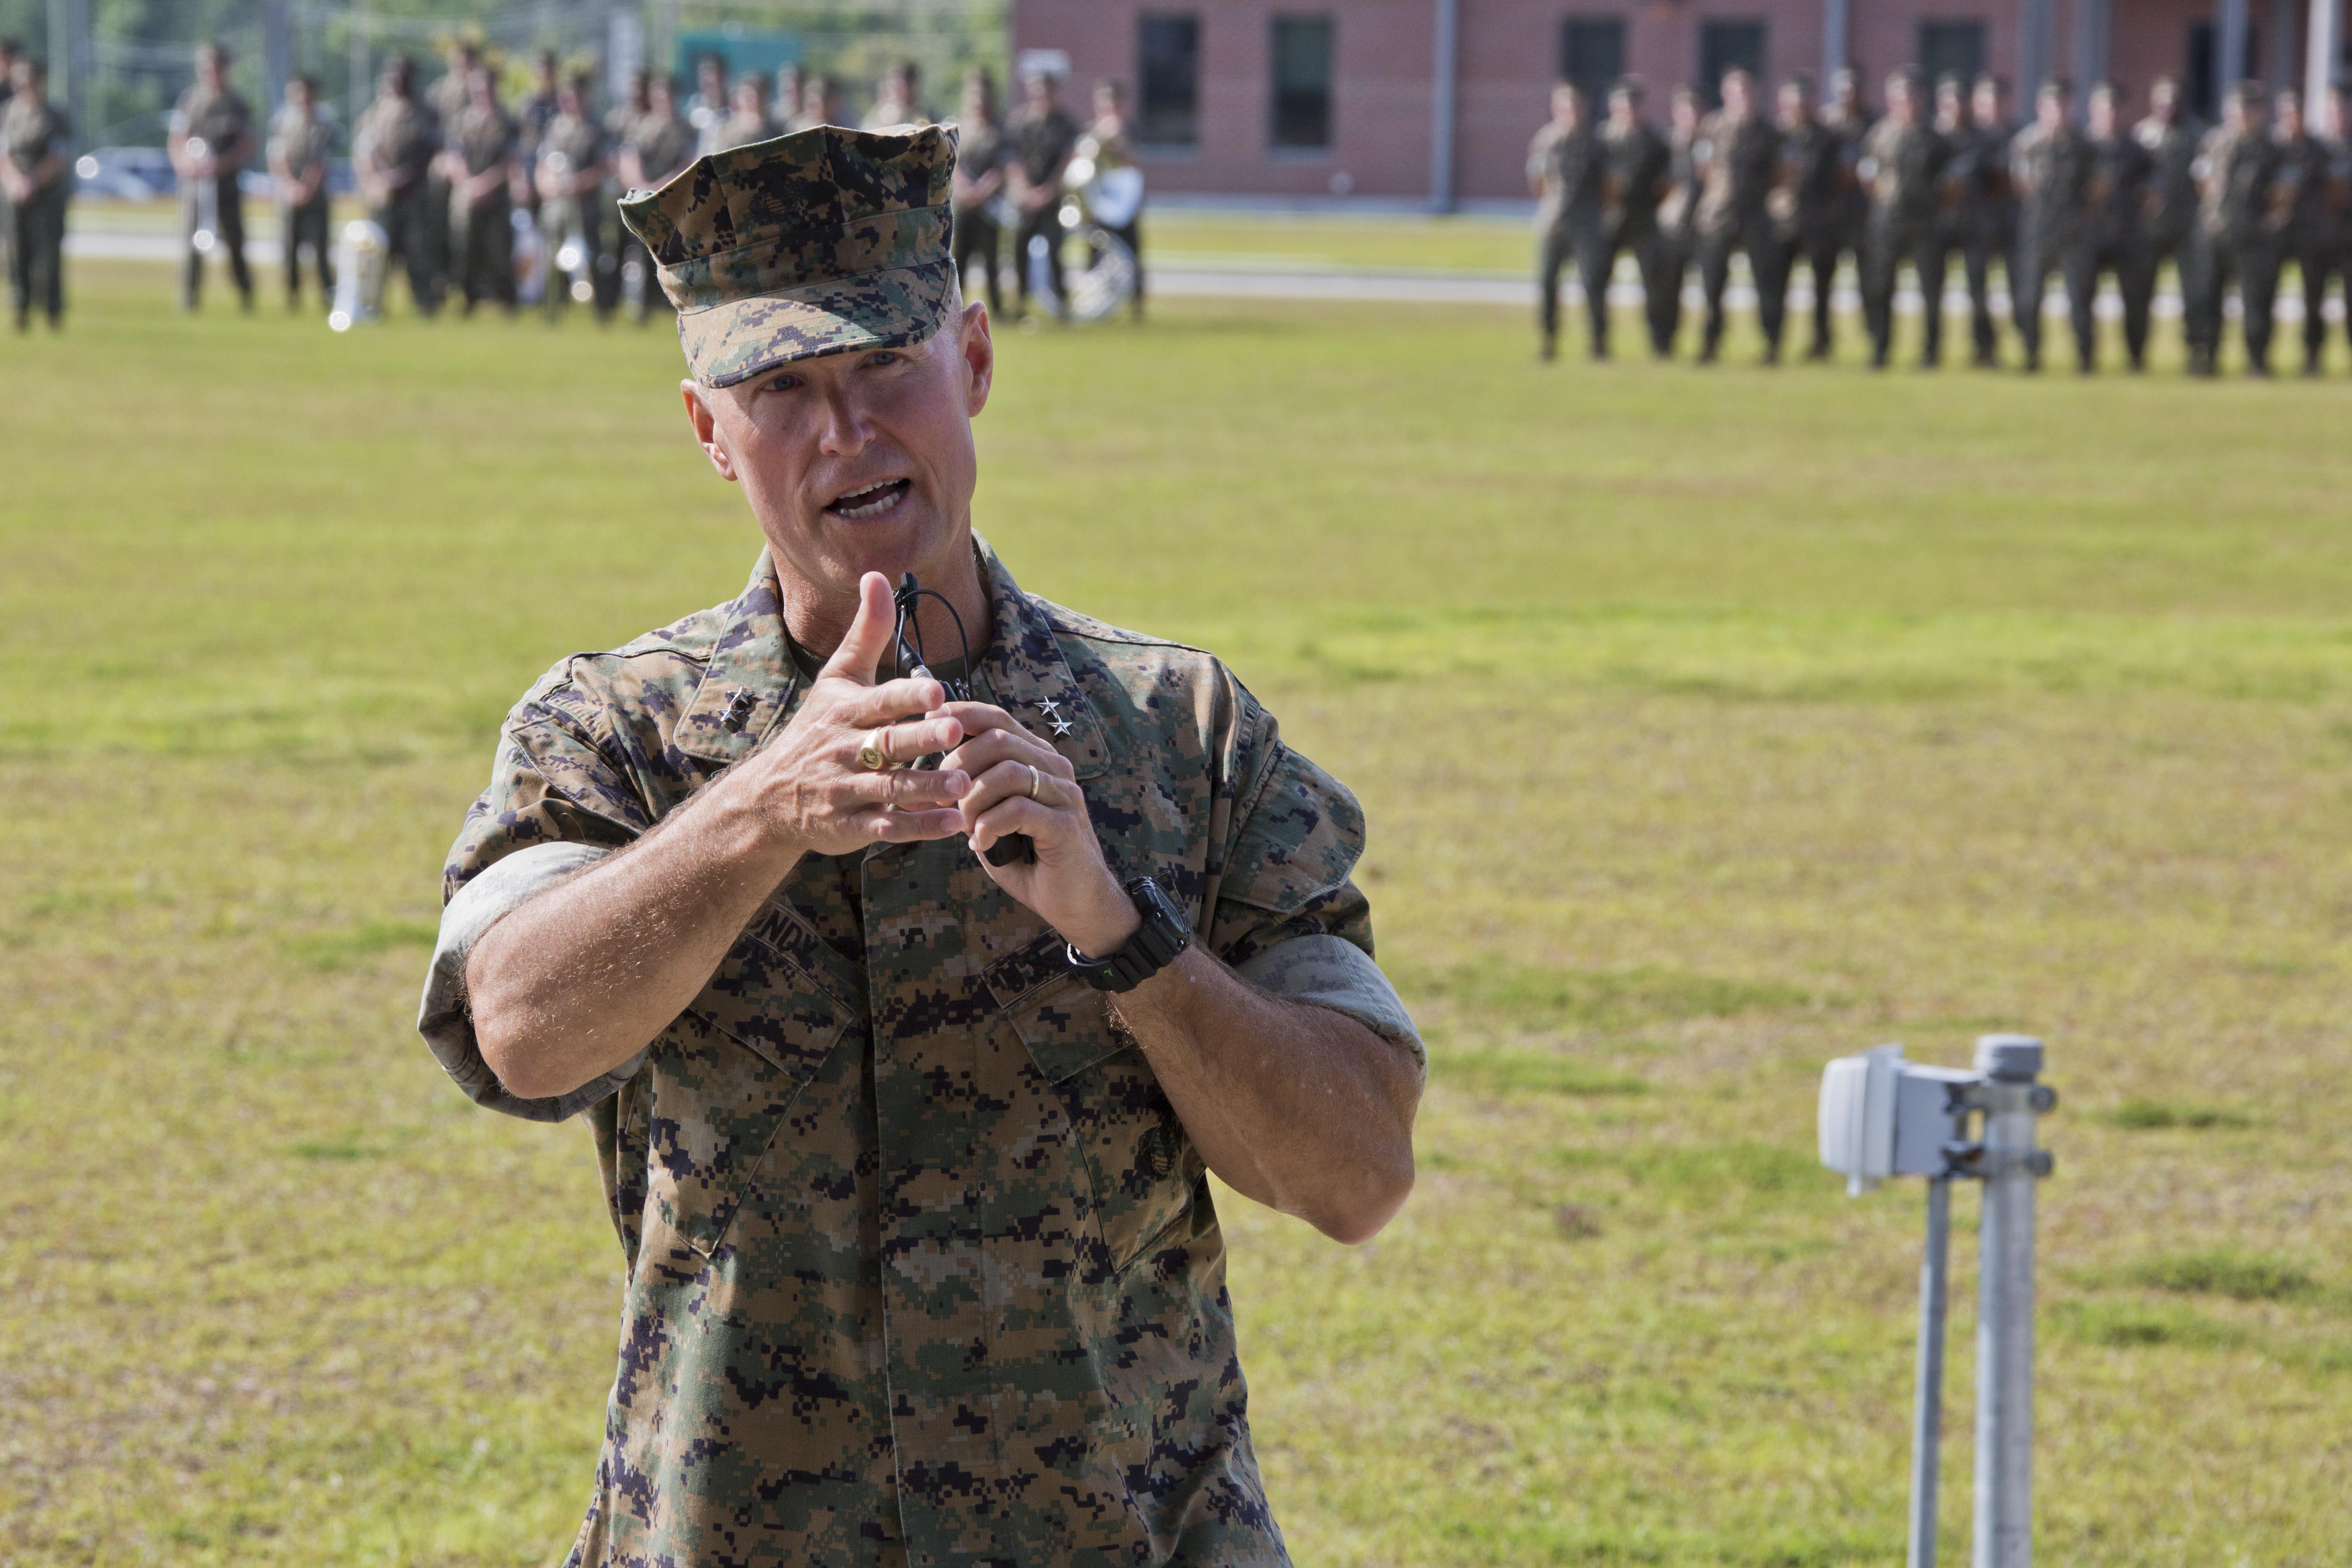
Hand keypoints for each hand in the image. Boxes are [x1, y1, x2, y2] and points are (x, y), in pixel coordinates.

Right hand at [730, 572, 970, 859]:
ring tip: (964, 783)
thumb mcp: (837, 678)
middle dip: (920, 738)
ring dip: (927, 787)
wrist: (769, 797)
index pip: (878, 701)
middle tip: (955, 730)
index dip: (906, 696)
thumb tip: (877, 575)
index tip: (936, 690)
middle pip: (886, 744)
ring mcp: (846, 790)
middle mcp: (843, 750)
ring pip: (889, 789)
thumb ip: (866, 633)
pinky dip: (919, 827)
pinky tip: (954, 824)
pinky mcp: (850, 826)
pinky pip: (888, 828)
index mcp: (844, 712)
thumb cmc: (815, 728)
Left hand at [937, 702, 1139, 958]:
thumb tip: (933, 779)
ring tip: (967, 827)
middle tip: (947, 800)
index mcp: (1038, 760)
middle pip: (999, 739)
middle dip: (960, 765)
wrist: (1077, 904)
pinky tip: (982, 844)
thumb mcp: (994, 820)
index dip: (962, 715)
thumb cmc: (1030, 862)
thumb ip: (975, 795)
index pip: (999, 719)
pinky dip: (989, 826)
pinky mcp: (1065, 825)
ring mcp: (1064, 795)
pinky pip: (1017, 809)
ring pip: (1008, 772)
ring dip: (974, 800)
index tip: (930, 722)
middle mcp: (1055, 769)